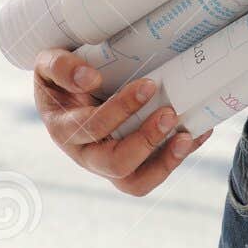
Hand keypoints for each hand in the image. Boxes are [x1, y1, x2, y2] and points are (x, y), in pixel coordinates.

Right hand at [33, 48, 211, 195]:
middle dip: (145, 141)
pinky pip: (155, 171)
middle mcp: (86, 154)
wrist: (68, 88)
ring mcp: (109, 163)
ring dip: (165, 162)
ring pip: (136, 182)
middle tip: (169, 113)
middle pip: (115, 164)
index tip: (148, 85)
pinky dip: (178, 155)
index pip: (91, 128)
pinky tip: (199, 132)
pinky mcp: (132, 163)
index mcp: (65, 130)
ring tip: (186, 136)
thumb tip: (88, 79)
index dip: (120, 110)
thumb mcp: (47, 64)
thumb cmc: (60, 77)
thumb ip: (60, 67)